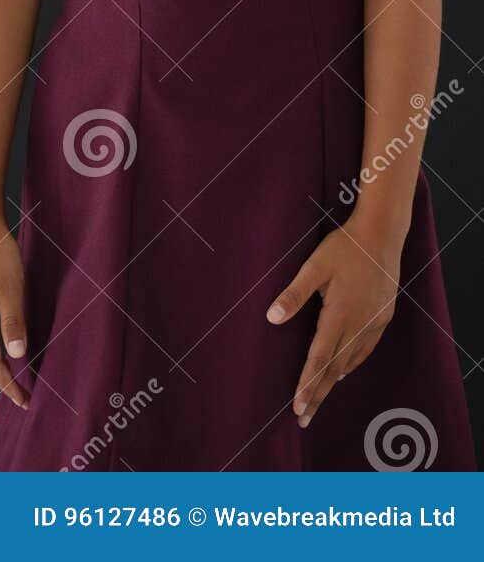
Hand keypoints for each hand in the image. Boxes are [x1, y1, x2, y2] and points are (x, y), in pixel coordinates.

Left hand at [265, 214, 402, 426]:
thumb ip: (294, 294)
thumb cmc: (345, 248)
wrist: (382, 236)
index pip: (319, 359)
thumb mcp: (314, 266)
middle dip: (318, 395)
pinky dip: (352, 364)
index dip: (307, 385)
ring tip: (319, 400)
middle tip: (304, 419)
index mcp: (339, 316)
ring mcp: (373, 323)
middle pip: (334, 369)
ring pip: (351, 362)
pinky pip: (365, 349)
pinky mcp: (383, 318)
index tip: (297, 408)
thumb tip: (271, 318)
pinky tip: (345, 370)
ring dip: (333, 382)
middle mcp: (358, 325)